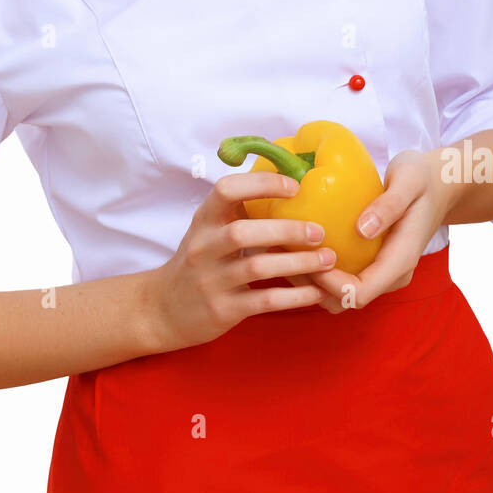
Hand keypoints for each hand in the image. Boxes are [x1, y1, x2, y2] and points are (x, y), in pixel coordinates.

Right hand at [150, 171, 340, 349]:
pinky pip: (264, 300)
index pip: (226, 189)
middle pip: (244, 231)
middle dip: (287, 229)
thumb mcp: (208, 231)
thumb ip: (238, 213)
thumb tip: (290, 189)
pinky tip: (316, 292)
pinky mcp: (223, 309)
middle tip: (320, 231)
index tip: (294, 186)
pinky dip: (294, 296)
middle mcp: (204, 247)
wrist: (163, 310)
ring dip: (299, 263)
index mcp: (204, 220)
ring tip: (328, 260)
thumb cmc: (198, 262)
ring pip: (258, 267)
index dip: (262, 183)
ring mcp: (212, 280)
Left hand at [294, 148, 459, 310]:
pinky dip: (318, 271)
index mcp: (401, 261)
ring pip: (339, 295)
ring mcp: (382, 272)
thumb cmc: (423, 178)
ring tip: (287, 251)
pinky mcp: (372, 264)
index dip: (329, 283)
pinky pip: (342, 278)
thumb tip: (363, 230)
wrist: (441, 184)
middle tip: (286, 254)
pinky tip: (299, 246)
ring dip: (311, 281)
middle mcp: (391, 275)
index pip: (360, 293)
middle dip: (312, 285)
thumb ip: (389, 205)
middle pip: (345, 300)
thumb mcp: (409, 181)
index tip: (306, 254)